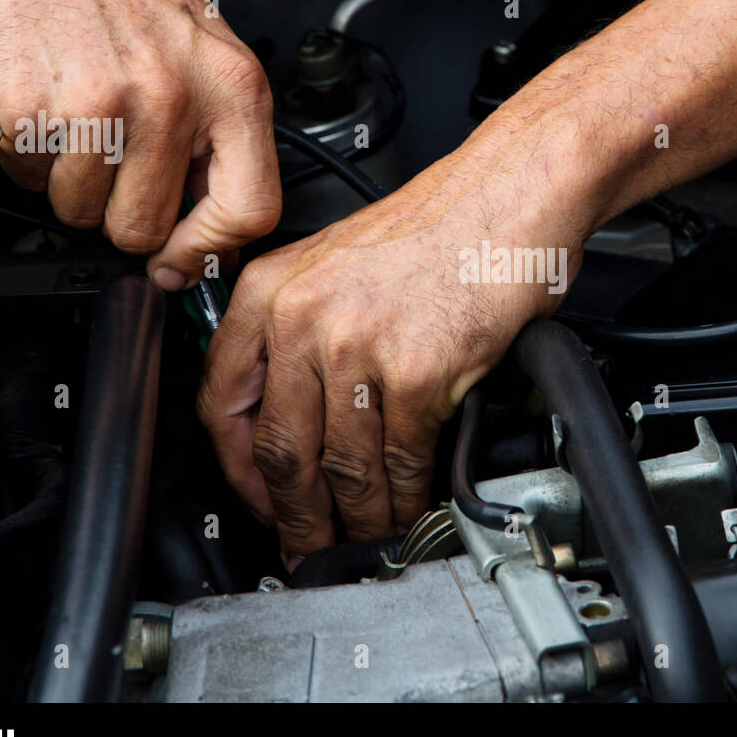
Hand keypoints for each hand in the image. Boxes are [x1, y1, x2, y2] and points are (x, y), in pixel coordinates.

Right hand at [0, 0, 279, 287]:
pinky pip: (27, 179)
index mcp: (232, 87)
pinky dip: (26, 155)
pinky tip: (47, 101)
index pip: (250, 211)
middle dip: (121, 210)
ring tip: (80, 115)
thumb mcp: (209, 55)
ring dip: (71, 181)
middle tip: (115, 157)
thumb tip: (210, 237)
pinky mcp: (29, 107)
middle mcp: (171, 96)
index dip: (210, 251)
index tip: (182, 260)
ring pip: (81, 212)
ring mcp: (98, 104)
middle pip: (145, 227)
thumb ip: (221, 142)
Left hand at [197, 144, 583, 563]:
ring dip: (356, 518)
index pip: (224, 402)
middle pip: (280, 449)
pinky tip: (411, 507)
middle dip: (295, 515)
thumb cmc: (442, 223)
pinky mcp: (416, 370)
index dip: (238, 470)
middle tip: (307, 544)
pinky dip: (407, 497)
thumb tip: (298, 411)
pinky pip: (400, 458)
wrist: (512, 192)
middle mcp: (303, 316)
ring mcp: (357, 345)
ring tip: (367, 539)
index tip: (259, 499)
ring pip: (342, 466)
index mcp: (272, 289)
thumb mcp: (338, 260)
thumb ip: (303, 327)